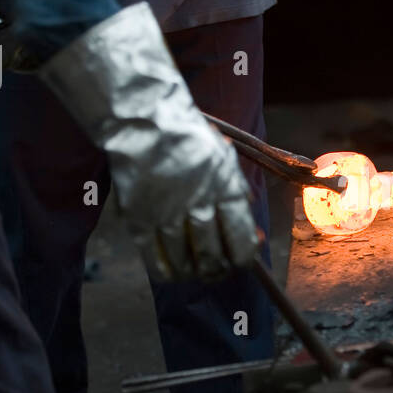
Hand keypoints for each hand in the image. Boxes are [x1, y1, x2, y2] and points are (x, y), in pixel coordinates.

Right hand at [38, 4, 259, 281]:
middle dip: (220, 268)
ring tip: (197, 269)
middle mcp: (198, 203)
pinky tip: (173, 272)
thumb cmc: (187, 138)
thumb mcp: (224, 159)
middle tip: (219, 268)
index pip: (241, 239)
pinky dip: (167, 272)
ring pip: (186, 262)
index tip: (242, 259)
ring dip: (195, 272)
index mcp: (224, 187)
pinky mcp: (140, 218)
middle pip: (214, 256)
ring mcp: (167, 213)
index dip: (245, 257)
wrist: (144, 120)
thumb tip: (252, 233)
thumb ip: (237, 194)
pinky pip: (156, 259)